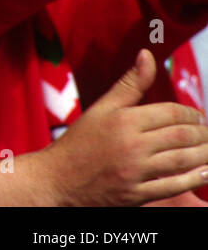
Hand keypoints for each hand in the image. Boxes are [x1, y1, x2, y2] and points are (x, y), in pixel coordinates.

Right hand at [41, 50, 207, 205]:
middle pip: (182, 136)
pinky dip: (194, 179)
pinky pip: (174, 186)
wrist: (56, 180)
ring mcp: (134, 172)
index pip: (171, 113)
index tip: (197, 116)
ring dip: (204, 155)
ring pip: (183, 160)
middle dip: (202, 134)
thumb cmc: (79, 142)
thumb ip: (129, 84)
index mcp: (123, 120)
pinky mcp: (136, 195)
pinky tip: (204, 173)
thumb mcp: (101, 109)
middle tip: (207, 132)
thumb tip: (147, 54)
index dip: (190, 113)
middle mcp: (130, 145)